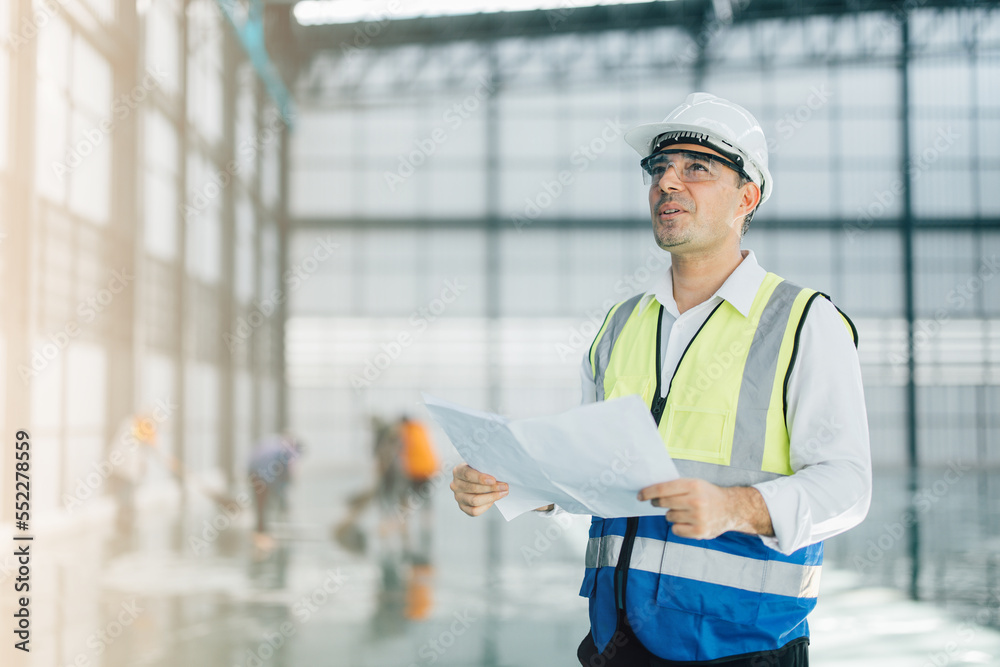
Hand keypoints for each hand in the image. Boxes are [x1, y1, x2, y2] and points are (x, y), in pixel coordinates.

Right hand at [450, 463, 507, 516]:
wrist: (475, 479)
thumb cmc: (479, 470)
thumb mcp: (480, 465)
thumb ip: (485, 467)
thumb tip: (500, 474)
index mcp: (458, 471)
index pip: (467, 474)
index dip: (481, 478)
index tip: (493, 480)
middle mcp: (455, 485)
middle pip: (473, 488)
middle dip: (491, 488)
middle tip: (504, 486)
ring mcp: (458, 497)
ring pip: (474, 501)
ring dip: (491, 497)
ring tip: (502, 493)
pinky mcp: (462, 507)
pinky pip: (474, 511)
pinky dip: (485, 506)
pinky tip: (493, 501)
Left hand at [637, 478, 772, 539]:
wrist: (732, 508)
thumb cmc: (708, 495)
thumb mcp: (695, 483)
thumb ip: (676, 487)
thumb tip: (650, 491)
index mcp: (693, 485)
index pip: (663, 489)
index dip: (648, 492)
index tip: (640, 495)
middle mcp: (696, 501)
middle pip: (663, 503)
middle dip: (657, 503)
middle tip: (657, 503)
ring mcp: (698, 517)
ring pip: (669, 517)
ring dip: (672, 515)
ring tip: (684, 512)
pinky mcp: (700, 532)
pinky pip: (676, 530)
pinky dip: (679, 527)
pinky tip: (688, 522)